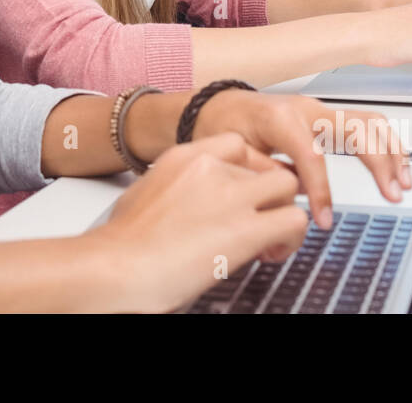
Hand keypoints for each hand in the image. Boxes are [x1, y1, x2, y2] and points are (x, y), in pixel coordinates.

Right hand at [91, 133, 308, 312]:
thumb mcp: (146, 196)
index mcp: (185, 158)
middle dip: (269, 197)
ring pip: (289, 187)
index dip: (251, 170)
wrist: (117, 266)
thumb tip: (187, 207)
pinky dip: (291, 239)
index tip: (247, 193)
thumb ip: (175, 191)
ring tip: (269, 241)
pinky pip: (294, 220)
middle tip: (258, 223)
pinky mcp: (245, 230)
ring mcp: (231, 196)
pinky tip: (269, 254)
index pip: (238, 145)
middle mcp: (211, 169)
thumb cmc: (122, 244)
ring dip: (285, 214)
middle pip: (267, 167)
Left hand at [194, 91, 411, 227]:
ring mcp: (319, 110)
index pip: (313, 157)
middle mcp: (306, 109)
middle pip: (356, 129)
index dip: (322, 192)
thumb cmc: (224, 127)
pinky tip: (396, 164)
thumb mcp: (233, 153)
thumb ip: (262, 173)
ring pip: (368, 122)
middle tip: (393, 194)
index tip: (324, 220)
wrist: (220, 106)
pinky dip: (385, 143)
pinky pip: (366, 123)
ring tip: (402, 183)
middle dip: (379, 162)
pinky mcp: (326, 116)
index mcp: (281, 119)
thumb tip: (291, 195)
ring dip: (391, 151)